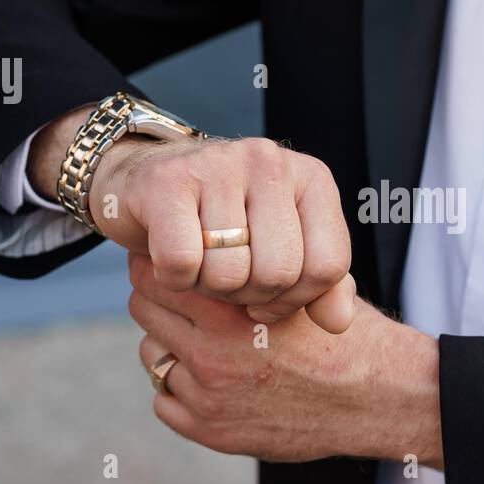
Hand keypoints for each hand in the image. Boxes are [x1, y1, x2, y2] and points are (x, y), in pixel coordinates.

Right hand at [31, 108, 355, 332]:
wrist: (145, 183)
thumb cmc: (224, 224)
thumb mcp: (283, 248)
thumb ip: (322, 285)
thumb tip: (338, 322)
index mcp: (311, 179)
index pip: (327, 266)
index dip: (298, 299)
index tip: (271, 295)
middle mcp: (270, 161)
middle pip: (279, 274)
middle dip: (250, 295)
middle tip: (230, 278)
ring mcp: (218, 165)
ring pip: (230, 274)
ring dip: (209, 287)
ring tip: (202, 262)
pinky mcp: (167, 182)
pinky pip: (182, 263)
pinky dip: (174, 278)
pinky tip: (172, 258)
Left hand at [127, 252, 442, 467]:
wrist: (374, 399)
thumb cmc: (343, 334)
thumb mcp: (303, 285)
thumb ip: (255, 264)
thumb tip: (212, 238)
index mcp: (230, 313)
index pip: (156, 273)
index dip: (162, 261)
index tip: (175, 258)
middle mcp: (210, 356)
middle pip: (144, 310)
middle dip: (161, 298)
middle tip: (182, 295)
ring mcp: (208, 397)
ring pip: (151, 354)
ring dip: (170, 344)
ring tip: (204, 341)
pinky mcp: (210, 430)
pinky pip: (164, 399)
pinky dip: (180, 388)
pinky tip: (213, 379)